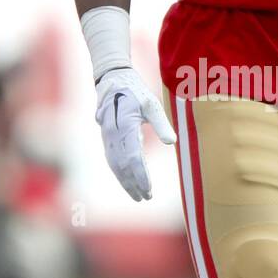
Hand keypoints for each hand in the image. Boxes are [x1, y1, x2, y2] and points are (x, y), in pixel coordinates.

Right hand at [95, 67, 175, 201]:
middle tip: (146, 198)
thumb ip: (161, 123)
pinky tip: (127, 181)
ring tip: (138, 196)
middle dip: (133, 184)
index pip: (133, 158)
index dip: (141, 176)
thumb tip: (172, 142)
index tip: (149, 190)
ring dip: (125, 182)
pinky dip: (119, 173)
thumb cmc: (135, 90)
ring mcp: (107, 136)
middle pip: (122, 166)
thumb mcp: (152, 103)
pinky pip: (111, 159)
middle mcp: (112, 134)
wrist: (112, 79)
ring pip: (114, 165)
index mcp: (125, 125)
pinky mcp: (106, 137)